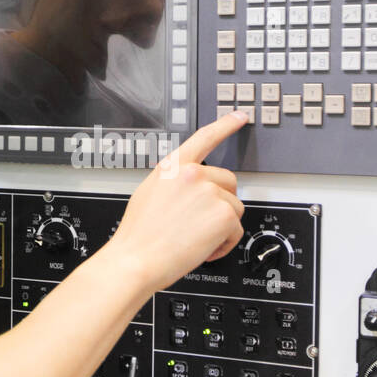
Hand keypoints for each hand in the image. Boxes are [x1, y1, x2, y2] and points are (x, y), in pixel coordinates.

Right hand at [103, 111, 248, 293]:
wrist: (135, 260)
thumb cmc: (138, 236)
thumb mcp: (149, 194)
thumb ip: (175, 184)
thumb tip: (192, 191)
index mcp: (173, 167)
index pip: (204, 137)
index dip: (225, 124)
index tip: (240, 116)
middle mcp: (193, 174)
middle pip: (228, 182)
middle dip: (220, 203)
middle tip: (198, 224)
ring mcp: (210, 192)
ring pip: (234, 208)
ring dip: (221, 227)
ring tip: (195, 239)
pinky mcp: (224, 214)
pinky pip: (237, 230)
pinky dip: (224, 243)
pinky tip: (202, 248)